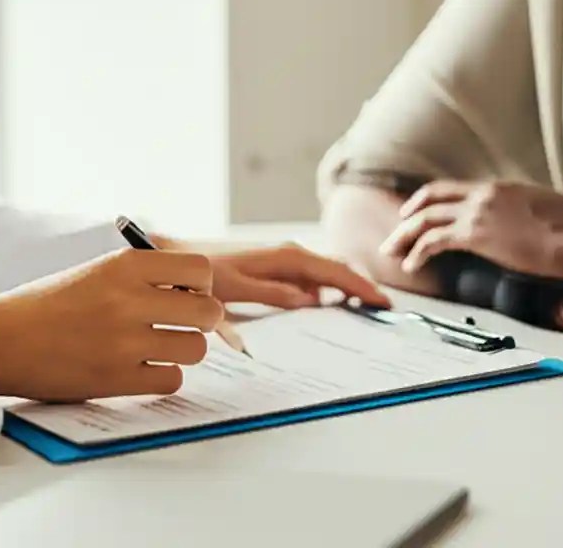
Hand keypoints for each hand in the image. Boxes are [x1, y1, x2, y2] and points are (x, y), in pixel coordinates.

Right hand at [0, 249, 222, 401]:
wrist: (0, 340)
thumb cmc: (48, 305)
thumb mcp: (96, 271)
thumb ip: (142, 278)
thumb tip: (195, 294)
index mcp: (125, 265)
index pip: (199, 269)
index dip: (200, 286)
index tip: (187, 296)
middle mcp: (129, 299)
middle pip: (208, 311)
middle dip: (202, 321)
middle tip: (183, 326)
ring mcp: (124, 341)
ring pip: (196, 349)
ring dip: (184, 351)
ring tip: (161, 350)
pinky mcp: (116, 379)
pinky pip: (172, 380)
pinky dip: (163, 378)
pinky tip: (143, 371)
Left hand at [209, 243, 390, 308]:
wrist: (180, 259)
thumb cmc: (205, 274)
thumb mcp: (236, 289)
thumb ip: (272, 294)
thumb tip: (308, 300)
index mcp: (287, 257)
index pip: (336, 272)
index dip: (361, 287)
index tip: (382, 302)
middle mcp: (290, 254)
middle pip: (337, 269)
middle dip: (361, 286)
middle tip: (382, 309)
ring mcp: (285, 259)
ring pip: (327, 272)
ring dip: (346, 287)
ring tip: (364, 309)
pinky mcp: (277, 267)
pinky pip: (312, 278)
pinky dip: (327, 290)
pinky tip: (330, 306)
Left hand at [381, 180, 562, 278]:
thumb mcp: (543, 207)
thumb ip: (522, 207)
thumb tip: (521, 215)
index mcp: (497, 187)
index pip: (450, 188)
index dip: (426, 199)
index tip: (413, 211)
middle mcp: (482, 194)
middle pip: (430, 200)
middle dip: (407, 217)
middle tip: (394, 233)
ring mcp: (477, 213)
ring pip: (425, 219)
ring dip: (404, 236)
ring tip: (392, 253)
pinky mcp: (475, 235)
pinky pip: (434, 241)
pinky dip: (418, 252)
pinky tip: (412, 265)